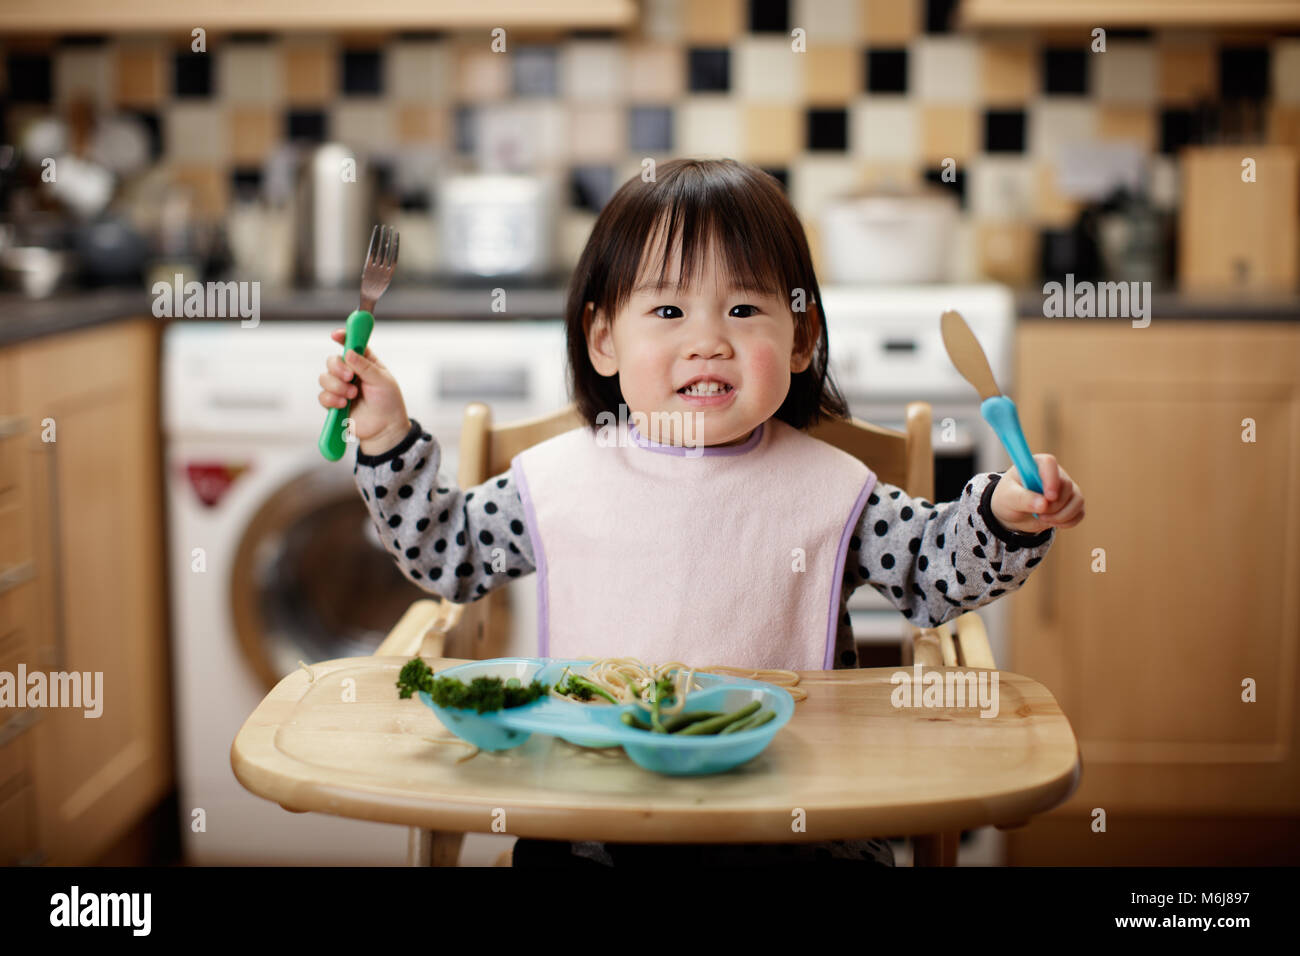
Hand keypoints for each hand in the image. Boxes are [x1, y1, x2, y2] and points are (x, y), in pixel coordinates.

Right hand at [317, 329, 410, 453]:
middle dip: (338, 368)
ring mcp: (341, 387)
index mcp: (365, 362)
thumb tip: (349, 353)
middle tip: (350, 377)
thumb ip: (365, 366)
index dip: (343, 337)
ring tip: (353, 396)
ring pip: (324, 378)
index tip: (336, 335)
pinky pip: (323, 396)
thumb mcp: (382, 381)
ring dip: (337, 387)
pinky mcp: (334, 402)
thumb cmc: (389, 403)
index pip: (351, 344)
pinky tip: (344, 405)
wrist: (385, 428)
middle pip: (332, 360)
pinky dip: (332, 399)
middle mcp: (350, 372)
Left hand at [990, 454, 1084, 534]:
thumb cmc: (1008, 498)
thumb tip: (1044, 504)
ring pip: (1077, 500)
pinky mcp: (1072, 502)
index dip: (1052, 479)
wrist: (1013, 513)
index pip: (1049, 463)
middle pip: (1066, 485)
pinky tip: (1052, 522)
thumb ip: (1023, 498)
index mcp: (1036, 464)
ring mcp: (1066, 488)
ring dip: (1060, 515)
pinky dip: (1068, 522)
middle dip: (1053, 505)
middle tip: (1038, 513)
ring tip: (1042, 518)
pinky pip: (1079, 512)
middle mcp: (1055, 473)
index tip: (1049, 497)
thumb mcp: (1008, 498)